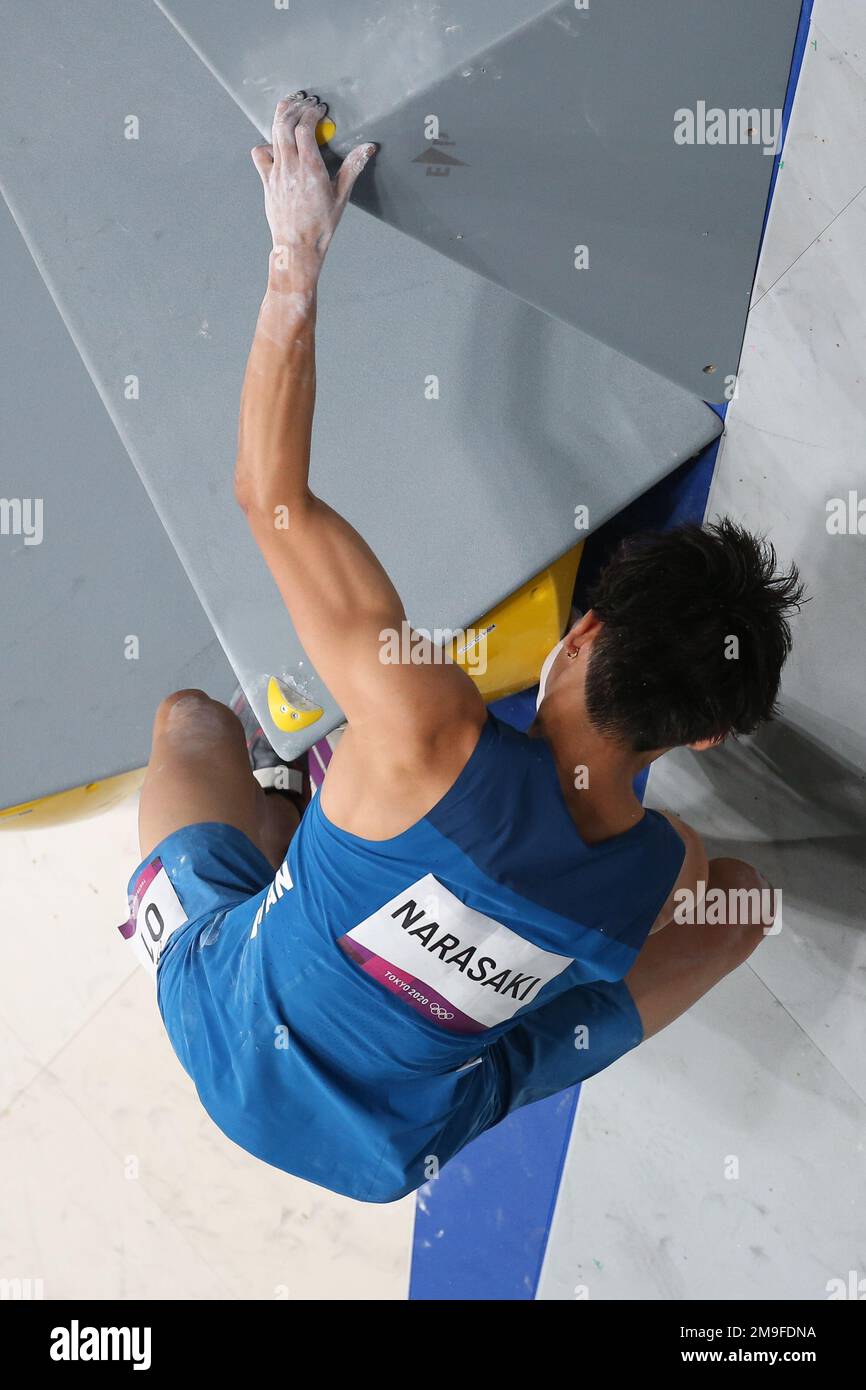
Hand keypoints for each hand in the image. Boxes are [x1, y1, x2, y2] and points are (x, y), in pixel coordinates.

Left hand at [251, 93, 375, 283]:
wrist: (297, 247)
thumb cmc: (321, 226)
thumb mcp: (341, 196)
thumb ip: (353, 168)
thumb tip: (368, 148)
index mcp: (310, 168)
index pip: (306, 127)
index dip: (312, 112)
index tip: (320, 109)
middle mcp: (290, 167)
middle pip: (286, 124)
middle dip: (296, 106)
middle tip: (305, 101)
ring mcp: (276, 173)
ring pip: (273, 134)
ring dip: (281, 116)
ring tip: (290, 106)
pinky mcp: (267, 181)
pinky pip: (260, 154)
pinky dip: (267, 143)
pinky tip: (277, 145)